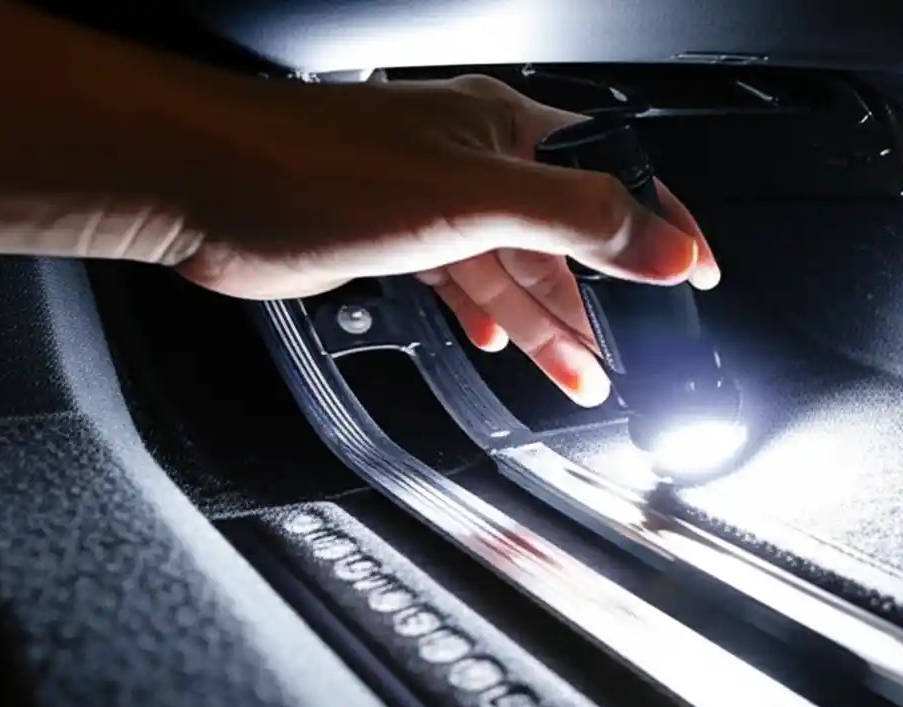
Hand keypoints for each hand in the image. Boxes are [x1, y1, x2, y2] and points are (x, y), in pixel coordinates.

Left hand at [176, 74, 719, 405]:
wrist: (206, 186)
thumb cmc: (318, 168)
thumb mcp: (475, 197)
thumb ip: (579, 219)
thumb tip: (664, 245)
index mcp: (507, 132)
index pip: (611, 174)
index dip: (660, 223)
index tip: (695, 268)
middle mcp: (473, 162)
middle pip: (561, 237)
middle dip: (597, 301)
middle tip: (629, 354)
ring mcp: (432, 202)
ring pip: (510, 269)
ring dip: (544, 324)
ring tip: (579, 377)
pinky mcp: (392, 239)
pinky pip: (460, 281)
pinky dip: (484, 313)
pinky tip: (494, 341)